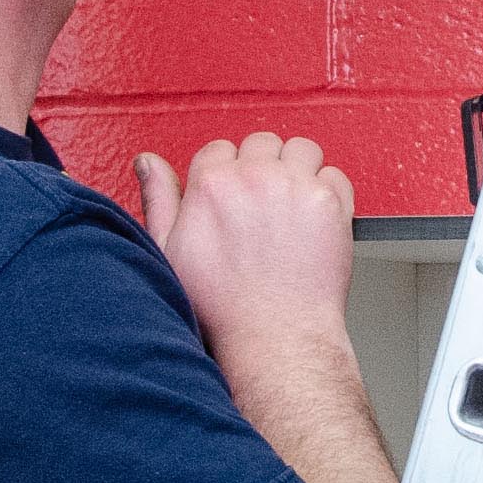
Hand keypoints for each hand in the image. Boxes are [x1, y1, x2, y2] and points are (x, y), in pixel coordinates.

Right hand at [136, 130, 355, 397]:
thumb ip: (159, 199)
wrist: (273, 339)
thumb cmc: (221, 307)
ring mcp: (295, 187)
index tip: (235, 197)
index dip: (228, 174)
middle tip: (265, 205)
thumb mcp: (168, 251)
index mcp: (211, 184)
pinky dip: (328, 192)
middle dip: (263, 167)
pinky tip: (315, 220)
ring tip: (292, 207)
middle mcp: (254, 177)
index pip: (220, 149)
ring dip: (298, 170)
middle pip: (262, 143)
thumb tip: (148, 163)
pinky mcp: (329, 204)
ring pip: (302, 150)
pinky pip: (335, 175)